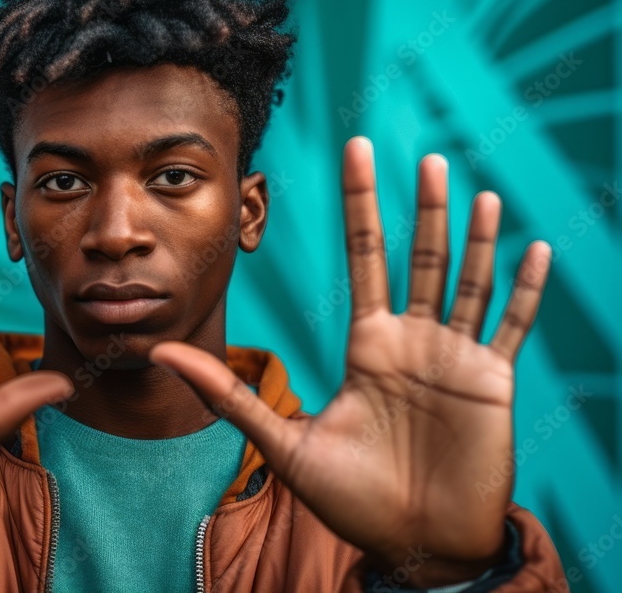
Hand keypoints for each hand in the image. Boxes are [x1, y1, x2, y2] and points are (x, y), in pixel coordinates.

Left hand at [150, 136, 550, 586]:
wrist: (411, 544)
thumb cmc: (351, 500)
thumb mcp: (284, 443)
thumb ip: (228, 394)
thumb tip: (162, 352)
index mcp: (367, 345)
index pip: (365, 257)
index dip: (360, 205)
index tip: (355, 152)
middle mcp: (411, 341)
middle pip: (419, 259)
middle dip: (421, 209)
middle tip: (425, 157)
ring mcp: (454, 359)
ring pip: (468, 283)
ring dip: (476, 239)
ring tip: (477, 192)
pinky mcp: (492, 384)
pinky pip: (512, 328)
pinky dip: (526, 292)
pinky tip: (536, 250)